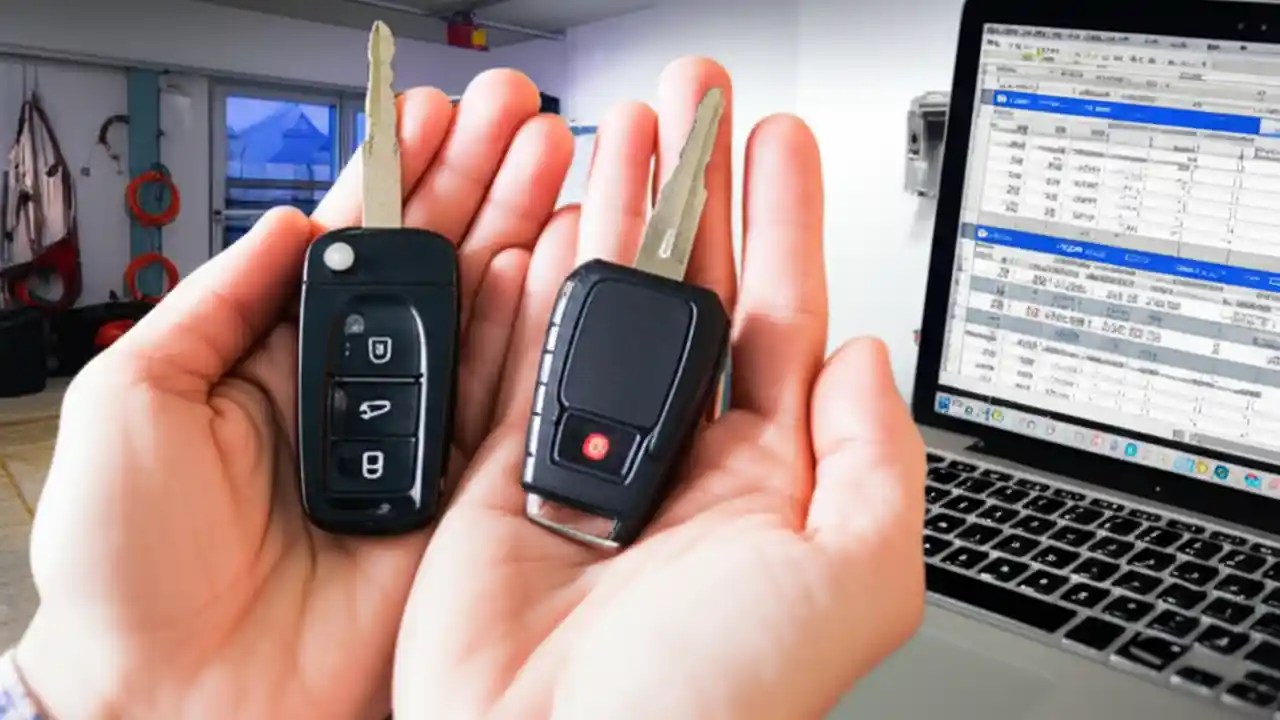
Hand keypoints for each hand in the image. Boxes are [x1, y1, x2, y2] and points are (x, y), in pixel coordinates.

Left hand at [16, 70, 572, 718]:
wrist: (178, 697)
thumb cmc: (127, 568)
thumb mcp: (131, 400)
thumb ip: (215, 302)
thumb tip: (285, 225)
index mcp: (276, 362)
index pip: (352, 246)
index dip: (398, 174)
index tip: (437, 116)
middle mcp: (355, 395)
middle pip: (431, 266)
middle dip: (479, 183)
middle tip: (519, 117)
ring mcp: (412, 444)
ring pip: (481, 319)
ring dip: (522, 236)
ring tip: (556, 163)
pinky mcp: (456, 500)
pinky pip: (506, 404)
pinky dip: (534, 333)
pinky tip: (557, 265)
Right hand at [393, 58, 926, 719]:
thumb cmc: (715, 706)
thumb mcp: (853, 579)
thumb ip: (876, 462)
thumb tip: (864, 358)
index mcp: (769, 482)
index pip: (784, 318)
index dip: (784, 223)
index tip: (774, 145)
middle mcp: (683, 464)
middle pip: (695, 292)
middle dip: (697, 193)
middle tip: (694, 105)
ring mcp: (592, 464)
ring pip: (607, 307)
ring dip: (615, 215)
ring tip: (622, 133)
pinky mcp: (506, 475)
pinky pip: (522, 357)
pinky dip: (533, 286)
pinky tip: (548, 222)